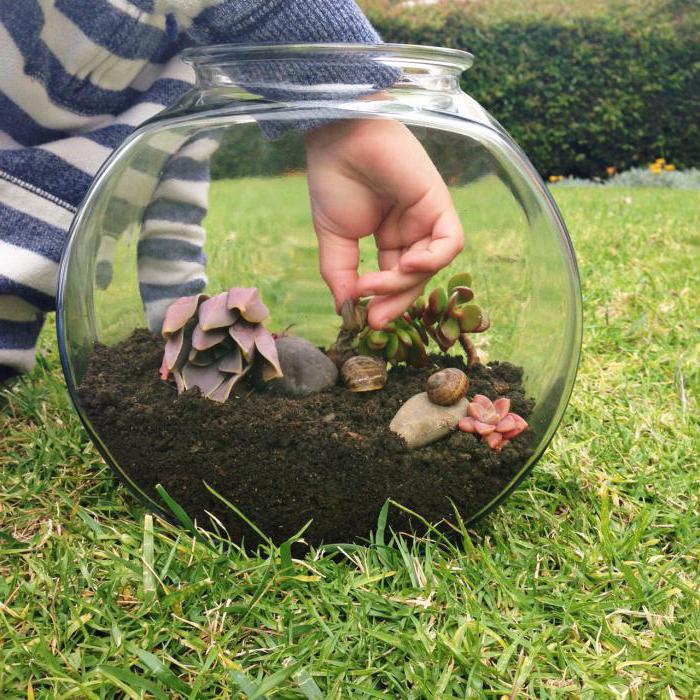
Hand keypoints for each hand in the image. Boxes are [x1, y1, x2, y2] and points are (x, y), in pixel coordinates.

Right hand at [305, 119, 463, 328]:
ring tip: (371, 286)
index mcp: (389, 239)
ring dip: (402, 284)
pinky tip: (407, 266)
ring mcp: (426, 219)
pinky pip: (450, 243)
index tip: (364, 320)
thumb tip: (344, 309)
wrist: (337, 138)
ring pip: (429, 268)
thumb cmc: (333, 179)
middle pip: (414, 280)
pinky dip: (433, 261)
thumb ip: (340, 274)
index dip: (382, 303)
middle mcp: (411, 232)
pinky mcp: (439, 203)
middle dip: (394, 302)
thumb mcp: (332, 238)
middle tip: (374, 318)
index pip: (393, 281)